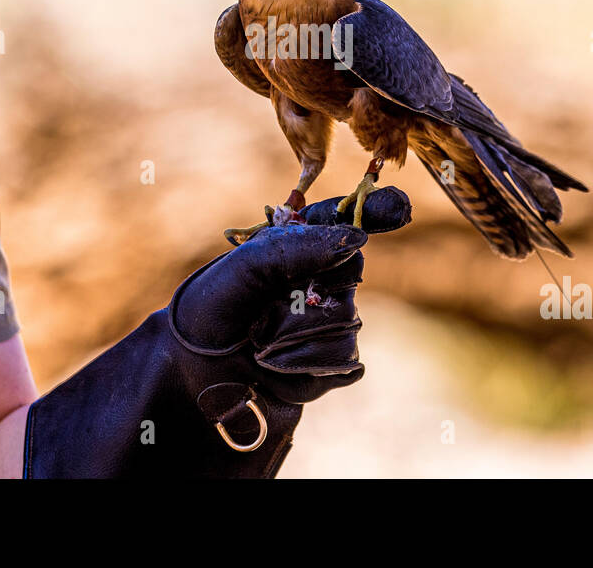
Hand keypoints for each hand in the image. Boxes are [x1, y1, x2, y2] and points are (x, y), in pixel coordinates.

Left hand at [23, 187, 411, 477]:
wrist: (190, 383)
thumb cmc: (207, 316)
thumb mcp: (242, 271)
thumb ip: (295, 248)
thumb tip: (356, 240)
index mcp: (292, 246)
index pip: (343, 220)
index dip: (376, 210)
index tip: (402, 208)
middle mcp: (314, 279)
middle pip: (350, 272)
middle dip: (317, 291)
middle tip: (277, 307)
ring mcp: (324, 322)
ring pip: (347, 323)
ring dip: (300, 339)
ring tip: (262, 347)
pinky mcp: (327, 366)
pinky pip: (342, 363)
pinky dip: (305, 369)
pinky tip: (276, 371)